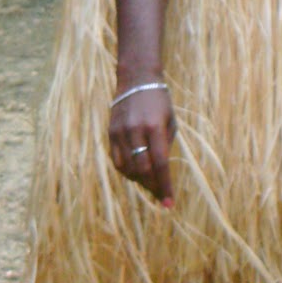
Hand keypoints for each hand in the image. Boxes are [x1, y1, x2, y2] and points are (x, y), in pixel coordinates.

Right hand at [108, 83, 176, 206]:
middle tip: (161, 195)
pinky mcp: (111, 132)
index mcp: (155, 127)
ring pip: (127, 168)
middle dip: (153, 186)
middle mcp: (135, 131)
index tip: (169, 202)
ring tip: (149, 184)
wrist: (136, 80)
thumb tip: (162, 170)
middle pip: (142, 169)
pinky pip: (116, 160)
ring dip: (139, 181)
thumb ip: (166, 145)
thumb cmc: (159, 101)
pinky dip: (126, 171)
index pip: (160, 164)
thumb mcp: (170, 121)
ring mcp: (120, 132)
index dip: (164, 185)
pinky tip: (135, 173)